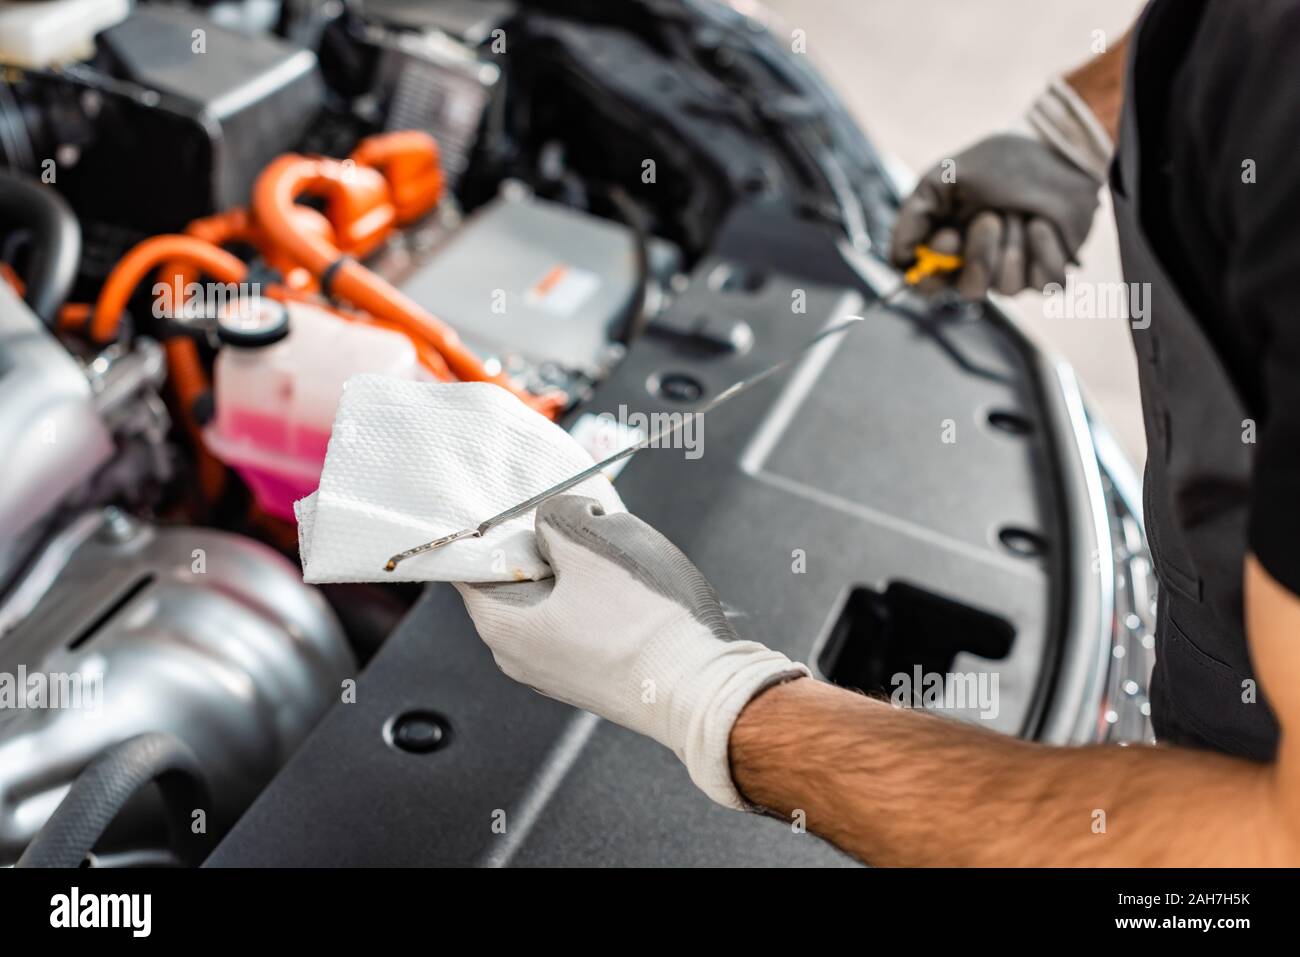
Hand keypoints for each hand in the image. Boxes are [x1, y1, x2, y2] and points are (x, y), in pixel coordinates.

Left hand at [455, 495, 808, 808]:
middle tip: (576, 518)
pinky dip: (595, 599)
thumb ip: (555, 516)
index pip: (470, 562)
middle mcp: (516, 657)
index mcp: (501, 625)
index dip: (492, 525)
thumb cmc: (645, 623)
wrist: (700, 689)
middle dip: (544, 544)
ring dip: (576, 570)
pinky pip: (578, 623)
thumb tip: (551, 520)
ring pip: (552, 599)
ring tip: (612, 554)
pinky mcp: (590, 678)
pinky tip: (629, 590)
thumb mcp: (592, 540)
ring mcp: (554, 672)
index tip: (516, 503)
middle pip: (515, 578)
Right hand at [890, 133, 1102, 298]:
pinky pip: (1046, 283)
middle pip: (969, 291)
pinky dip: (1045, 251)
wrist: (1055, 147)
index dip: (935, 271)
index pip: (927, 286)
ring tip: (1022, 211)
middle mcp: (977, 265)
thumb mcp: (944, 176)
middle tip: (991, 217)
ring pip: (1007, 287)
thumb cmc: (998, 160)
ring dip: (1015, 243)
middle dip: (981, 254)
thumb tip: (900, 256)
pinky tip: (1044, 224)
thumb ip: (914, 215)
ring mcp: (1014, 271)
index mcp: (948, 248)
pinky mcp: (1049, 270)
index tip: (948, 237)